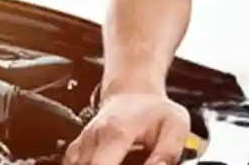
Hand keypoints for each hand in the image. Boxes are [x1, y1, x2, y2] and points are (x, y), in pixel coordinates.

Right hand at [64, 92, 190, 164]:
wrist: (134, 92)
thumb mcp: (175, 125)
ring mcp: (82, 143)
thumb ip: (168, 151)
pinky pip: (73, 164)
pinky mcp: (77, 149)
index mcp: (115, 133)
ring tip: (122, 161)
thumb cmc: (155, 111)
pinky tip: (108, 163)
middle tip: (131, 163)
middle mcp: (93, 137)